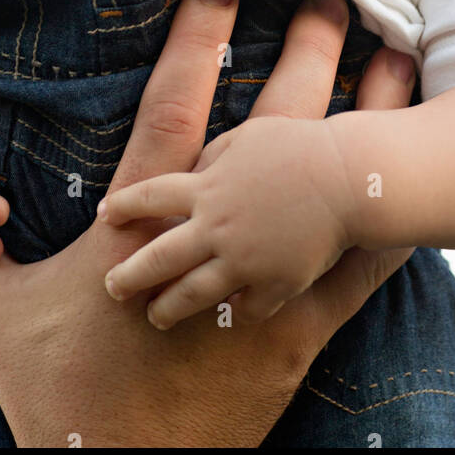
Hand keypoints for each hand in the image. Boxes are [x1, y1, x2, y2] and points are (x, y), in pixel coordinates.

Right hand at [0, 0, 417, 447]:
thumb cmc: (58, 394)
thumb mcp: (2, 315)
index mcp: (140, 221)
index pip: (172, 109)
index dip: (195, 44)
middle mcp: (212, 236)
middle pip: (271, 126)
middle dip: (306, 56)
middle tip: (334, 0)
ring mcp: (262, 282)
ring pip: (327, 186)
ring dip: (365, 125)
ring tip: (398, 69)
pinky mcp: (295, 330)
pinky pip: (358, 272)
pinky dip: (389, 228)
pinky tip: (427, 196)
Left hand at [99, 114, 356, 327]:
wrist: (348, 180)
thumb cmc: (300, 148)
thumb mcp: (247, 137)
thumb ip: (213, 157)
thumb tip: (192, 173)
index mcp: (207, 188)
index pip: (151, 196)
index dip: (125, 206)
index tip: (106, 215)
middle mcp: (217, 229)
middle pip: (159, 258)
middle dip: (129, 275)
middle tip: (111, 288)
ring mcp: (243, 262)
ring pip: (193, 294)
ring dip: (168, 307)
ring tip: (155, 317)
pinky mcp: (274, 286)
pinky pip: (244, 309)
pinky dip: (232, 312)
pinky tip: (224, 316)